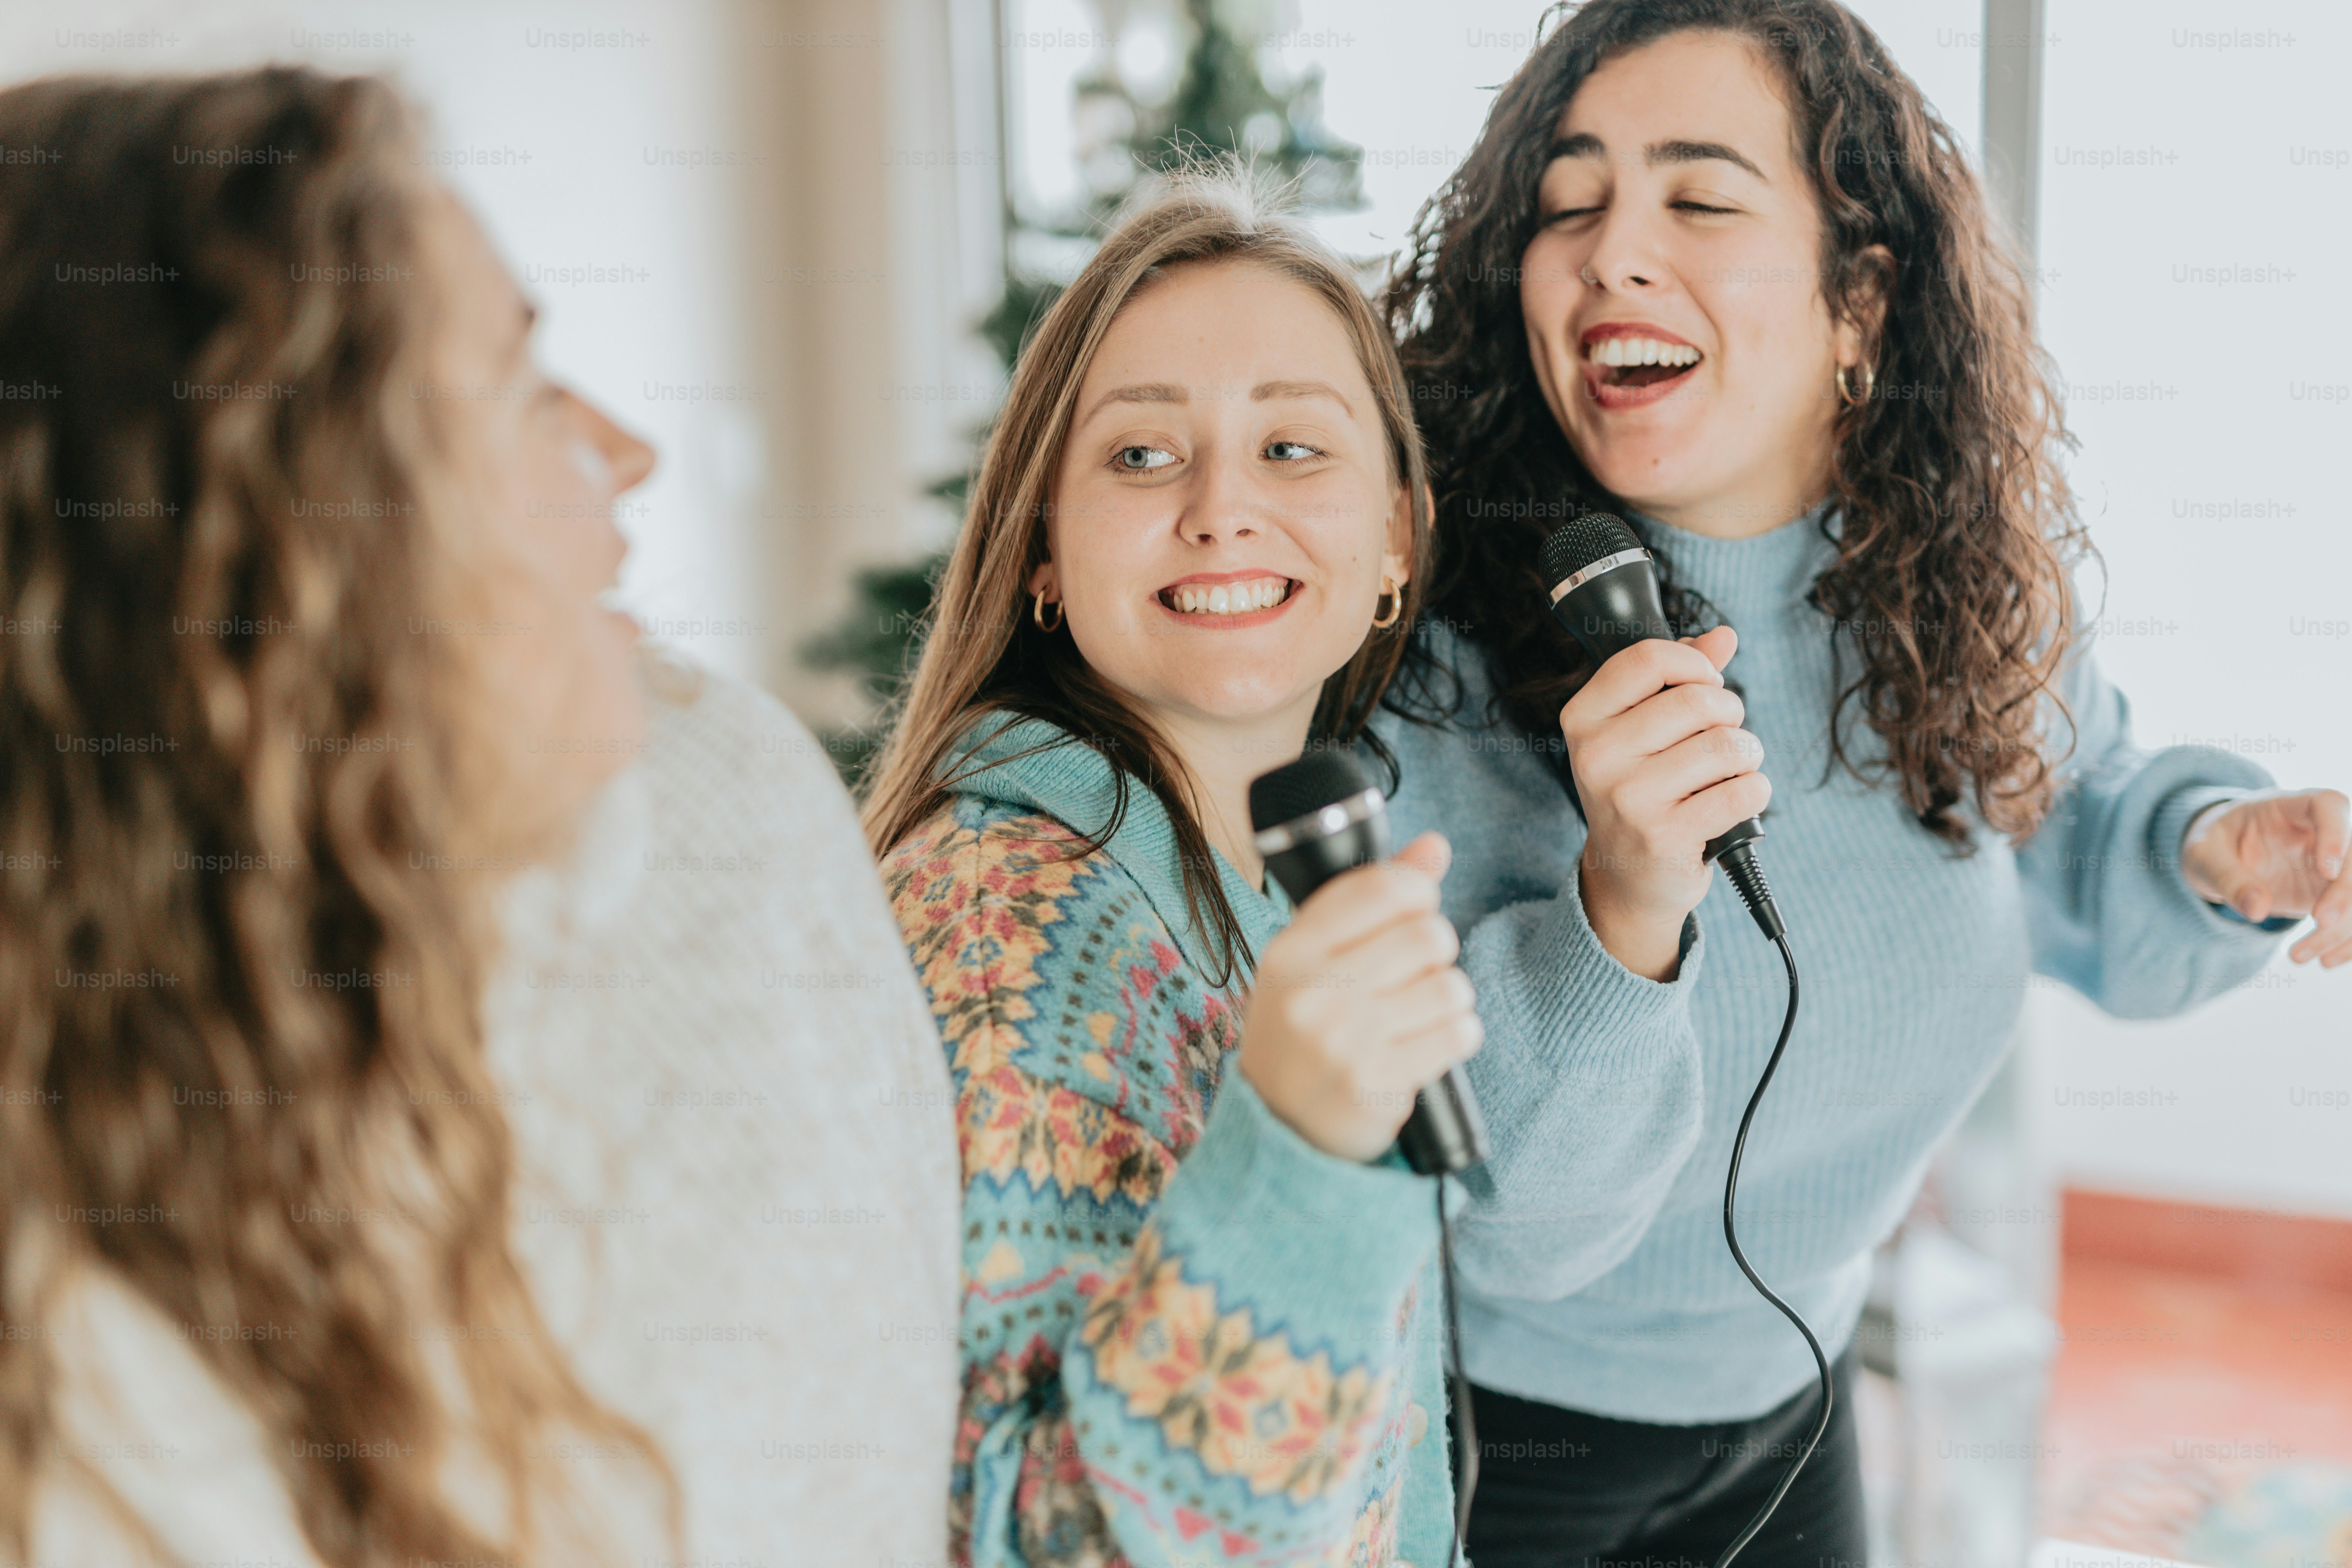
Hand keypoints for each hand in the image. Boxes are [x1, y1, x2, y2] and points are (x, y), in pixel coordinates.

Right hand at [1238, 832, 1483, 1162]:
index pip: (1381, 887)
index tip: (1416, 910)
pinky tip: (1429, 1043)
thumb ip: (1373, 899)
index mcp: (1291, 950)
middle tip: (1418, 972)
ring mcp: (1344, 1039)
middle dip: (1437, 950)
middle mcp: (1312, 990)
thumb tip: (1435, 844)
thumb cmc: (1303, 1032)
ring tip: (1421, 1013)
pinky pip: (1458, 1033)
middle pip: (1425, 934)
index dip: (1417, 890)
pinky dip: (1458, 1033)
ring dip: (1450, 997)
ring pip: (1449, 985)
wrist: (1282, 1127)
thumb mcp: (1316, 959)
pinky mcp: (1379, 1082)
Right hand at [1560, 626, 1769, 981]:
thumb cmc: (1640, 791)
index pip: (1647, 658)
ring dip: (1747, 755)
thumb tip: (1723, 635)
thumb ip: (1678, 678)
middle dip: (1729, 714)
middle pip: (1696, 700)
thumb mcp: (1642, 732)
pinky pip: (1741, 791)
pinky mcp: (1664, 836)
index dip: (1694, 665)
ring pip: (1725, 745)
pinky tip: (1735, 801)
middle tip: (1724, 736)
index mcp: (1583, 718)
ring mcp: (1627, 798)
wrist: (1626, 877)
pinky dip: (1754, 792)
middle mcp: (1596, 756)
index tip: (1707, 685)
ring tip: (1732, 770)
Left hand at [2180, 788, 2351, 966]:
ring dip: (2344, 928)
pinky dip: (2346, 940)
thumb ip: (2226, 877)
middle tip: (2320, 923)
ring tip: (2301, 956)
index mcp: (2289, 807)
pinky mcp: (2333, 894)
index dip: (2337, 834)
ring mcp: (2332, 864)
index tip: (2326, 868)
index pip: (2329, 805)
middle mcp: (2320, 832)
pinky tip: (2324, 960)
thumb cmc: (2212, 845)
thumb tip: (2256, 910)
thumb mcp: (2204, 856)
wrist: (2219, 858)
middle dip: (2346, 893)